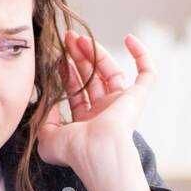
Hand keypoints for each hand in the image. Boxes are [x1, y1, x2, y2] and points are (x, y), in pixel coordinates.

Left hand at [37, 30, 154, 190]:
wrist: (96, 151)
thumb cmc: (74, 150)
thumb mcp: (47, 136)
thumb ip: (43, 118)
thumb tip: (47, 101)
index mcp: (88, 122)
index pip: (78, 91)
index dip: (67, 72)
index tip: (57, 57)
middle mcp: (106, 112)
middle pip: (93, 77)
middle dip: (79, 57)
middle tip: (67, 39)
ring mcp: (122, 104)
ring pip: (112, 71)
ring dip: (97, 53)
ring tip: (79, 38)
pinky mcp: (136, 98)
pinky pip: (147, 74)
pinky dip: (141, 55)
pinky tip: (129, 39)